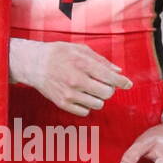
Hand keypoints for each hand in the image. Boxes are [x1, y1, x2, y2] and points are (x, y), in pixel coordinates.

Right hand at [9, 40, 131, 113]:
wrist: (34, 64)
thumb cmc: (59, 54)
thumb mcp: (80, 49)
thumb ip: (101, 61)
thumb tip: (118, 72)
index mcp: (83, 64)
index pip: (110, 78)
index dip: (123, 82)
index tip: (127, 84)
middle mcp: (76, 80)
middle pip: (107, 93)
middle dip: (109, 89)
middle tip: (104, 84)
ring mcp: (69, 94)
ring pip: (98, 104)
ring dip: (98, 98)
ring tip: (91, 90)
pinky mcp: (63, 104)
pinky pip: (85, 112)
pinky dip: (87, 105)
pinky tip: (82, 96)